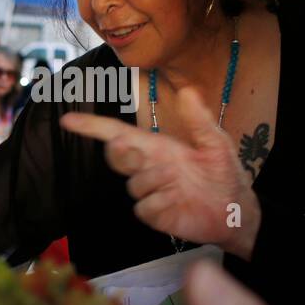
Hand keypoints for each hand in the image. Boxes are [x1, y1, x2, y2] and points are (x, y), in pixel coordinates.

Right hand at [61, 87, 260, 258]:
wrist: (235, 211)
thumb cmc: (223, 173)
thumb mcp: (215, 142)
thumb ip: (199, 120)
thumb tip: (187, 90)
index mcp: (157, 146)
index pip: (118, 133)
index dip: (92, 127)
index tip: (68, 120)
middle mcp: (148, 167)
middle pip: (117, 157)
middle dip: (123, 153)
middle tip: (141, 153)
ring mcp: (150, 191)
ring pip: (132, 184)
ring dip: (152, 179)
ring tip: (178, 180)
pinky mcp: (154, 214)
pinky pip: (144, 207)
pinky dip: (159, 203)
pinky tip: (177, 201)